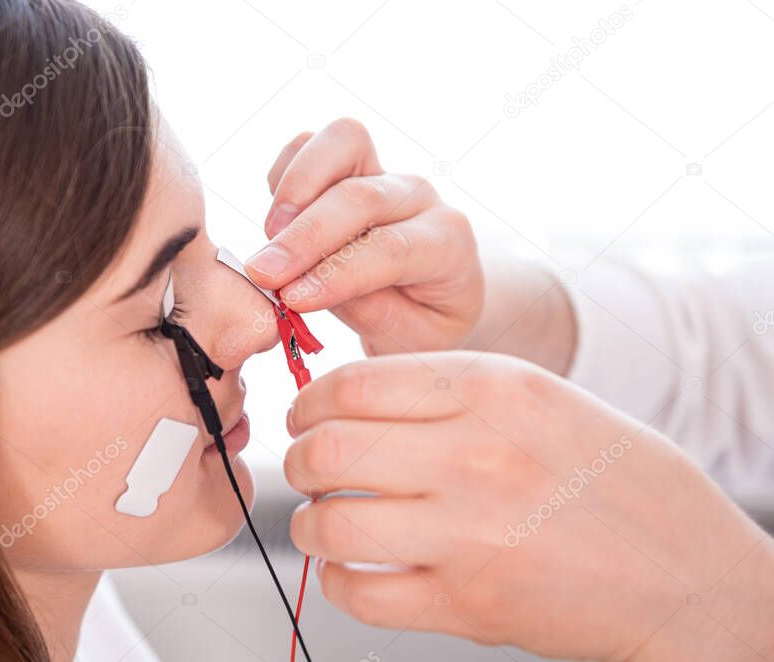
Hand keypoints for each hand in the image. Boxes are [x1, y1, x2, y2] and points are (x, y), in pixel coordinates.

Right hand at [244, 118, 483, 354]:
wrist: (439, 294)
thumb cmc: (425, 322)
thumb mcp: (413, 340)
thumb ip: (370, 312)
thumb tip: (306, 288)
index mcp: (446, 244)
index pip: (389, 249)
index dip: (335, 273)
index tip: (290, 298)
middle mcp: (418, 198)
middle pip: (359, 196)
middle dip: (304, 236)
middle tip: (263, 274)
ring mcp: (385, 173)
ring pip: (344, 141)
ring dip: (296, 185)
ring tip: (270, 236)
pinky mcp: (352, 164)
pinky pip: (312, 144)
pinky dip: (284, 173)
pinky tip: (275, 222)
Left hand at [284, 352, 773, 660]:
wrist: (692, 576)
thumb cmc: (618, 479)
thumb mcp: (543, 399)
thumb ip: (449, 392)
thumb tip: (352, 398)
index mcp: (494, 388)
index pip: (353, 383)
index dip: (309, 402)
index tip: (306, 417)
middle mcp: (476, 454)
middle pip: (327, 450)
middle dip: (298, 460)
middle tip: (307, 468)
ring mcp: (471, 534)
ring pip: (330, 523)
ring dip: (310, 523)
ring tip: (325, 521)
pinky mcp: (470, 605)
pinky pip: (359, 593)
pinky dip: (338, 582)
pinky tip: (355, 570)